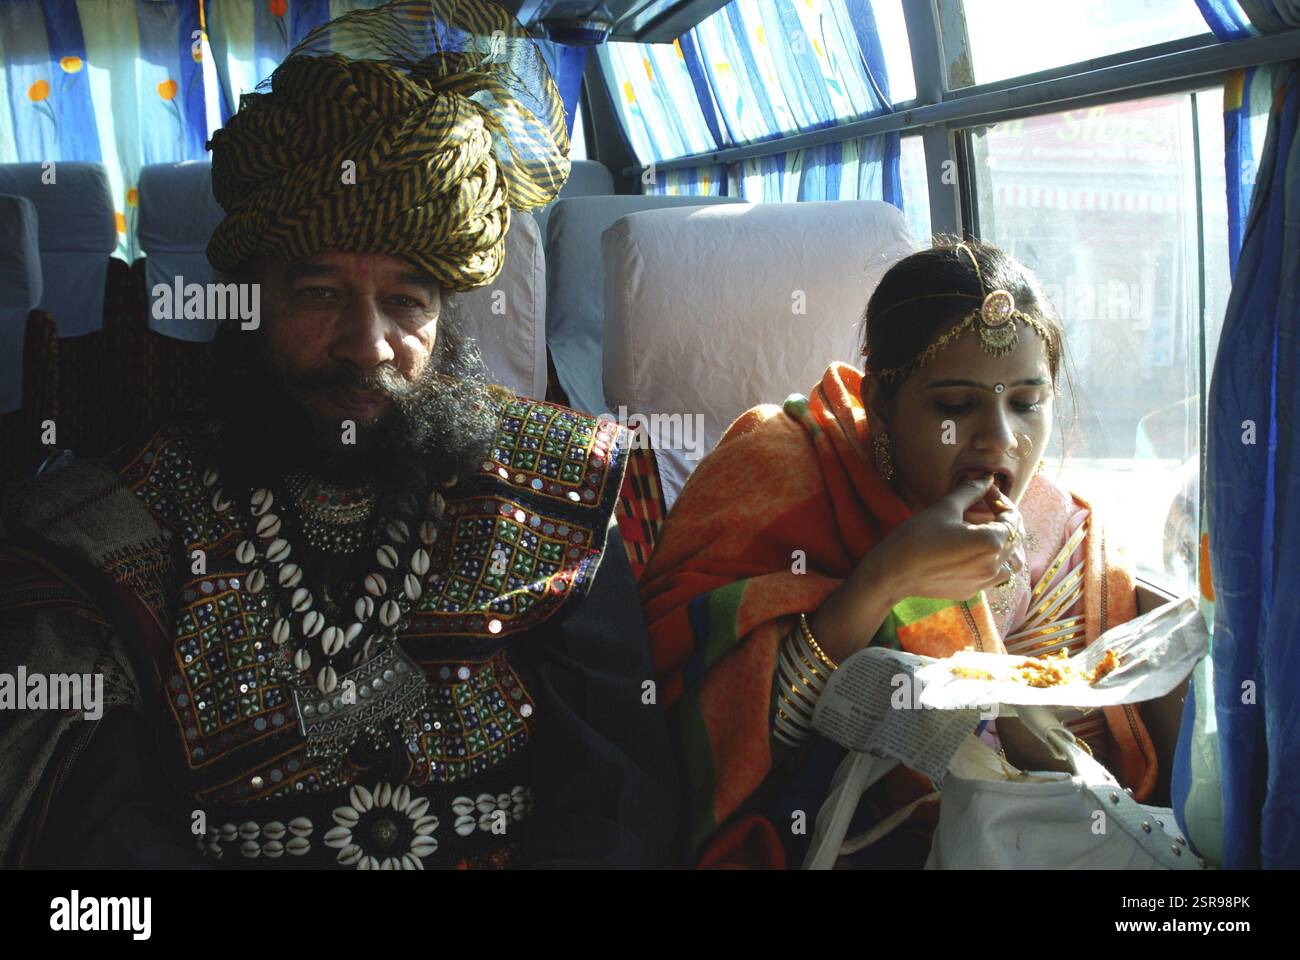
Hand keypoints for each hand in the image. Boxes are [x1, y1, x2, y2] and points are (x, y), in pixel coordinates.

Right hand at [872, 476, 1026, 602]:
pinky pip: (995, 576)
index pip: (1013, 518)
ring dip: (1005, 545)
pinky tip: (974, 552)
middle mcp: (994, 565)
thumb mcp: (945, 508)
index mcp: (991, 542)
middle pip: (1014, 539)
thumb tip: (987, 478)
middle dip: (1003, 519)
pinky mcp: (972, 590)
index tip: (986, 492)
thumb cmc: (916, 537)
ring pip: (1011, 562)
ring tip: (987, 532)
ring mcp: (984, 581)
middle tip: (985, 506)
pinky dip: (993, 562)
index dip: (1002, 501)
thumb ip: (971, 491)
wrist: (893, 573)